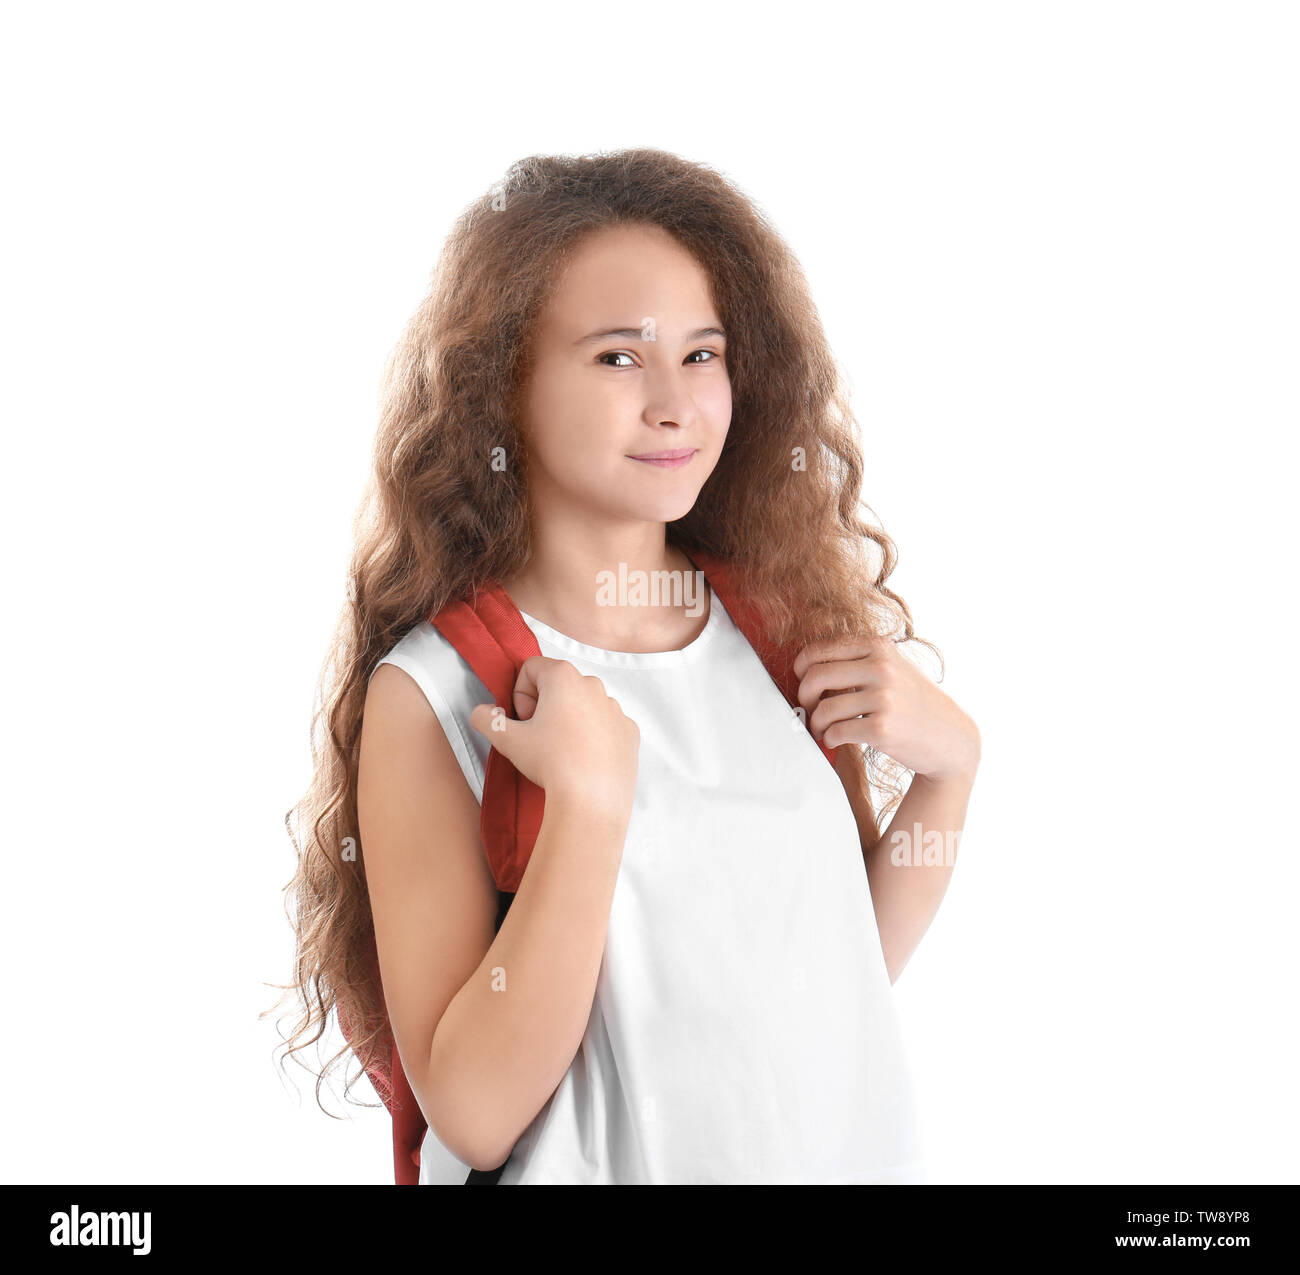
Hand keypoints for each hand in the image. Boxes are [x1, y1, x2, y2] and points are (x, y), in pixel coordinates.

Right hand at [468, 655, 639, 812]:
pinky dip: (593, 736)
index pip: (531, 668)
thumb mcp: (507, 739)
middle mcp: (594, 685)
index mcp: (564, 676)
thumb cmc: (550, 762)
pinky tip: (584, 760)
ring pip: (583, 705)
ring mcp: (615, 708)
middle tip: (539, 737)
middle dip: (544, 706)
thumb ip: (487, 719)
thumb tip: (481, 713)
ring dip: (569, 720)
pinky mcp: (629, 731)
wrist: (591, 800)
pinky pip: (605, 724)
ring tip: (562, 752)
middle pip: (559, 685)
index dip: (520, 695)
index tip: (524, 721)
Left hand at [792, 634, 979, 783]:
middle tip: (810, 709)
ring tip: (823, 730)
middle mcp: (881, 668)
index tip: (803, 682)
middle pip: (815, 677)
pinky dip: (829, 739)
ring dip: (816, 724)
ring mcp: (883, 698)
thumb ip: (857, 659)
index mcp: (878, 647)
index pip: (819, 650)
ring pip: (823, 709)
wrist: (950, 736)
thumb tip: (806, 663)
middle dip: (805, 697)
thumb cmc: (912, 702)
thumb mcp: (892, 666)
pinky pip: (836, 732)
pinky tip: (835, 740)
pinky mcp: (882, 728)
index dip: (801, 669)